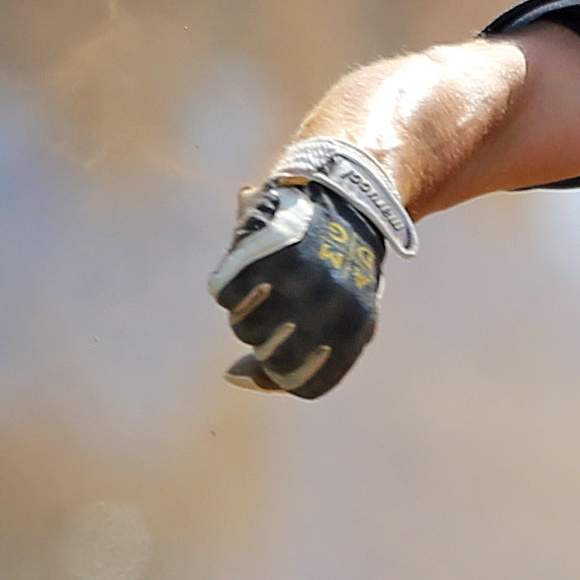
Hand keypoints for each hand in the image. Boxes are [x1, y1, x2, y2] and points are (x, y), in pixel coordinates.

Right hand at [208, 179, 385, 395]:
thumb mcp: (339, 312)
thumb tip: (233, 376)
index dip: (287, 377)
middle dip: (266, 342)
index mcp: (354, 327)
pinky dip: (230, 286)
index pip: (308, 386)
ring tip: (268, 283)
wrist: (346, 193)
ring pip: (243, 328)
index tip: (281, 358)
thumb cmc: (340, 263)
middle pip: (269, 358)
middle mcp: (327, 306)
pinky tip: (251, 269)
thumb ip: (295, 353)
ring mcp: (293, 278)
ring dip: (247, 314)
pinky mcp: (265, 250)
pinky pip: (224, 294)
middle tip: (279, 310)